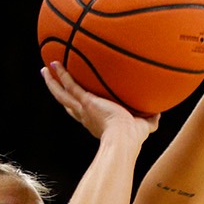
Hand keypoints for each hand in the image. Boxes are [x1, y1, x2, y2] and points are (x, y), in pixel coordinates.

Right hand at [41, 61, 157, 138]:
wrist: (124, 140)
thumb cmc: (133, 139)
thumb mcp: (144, 126)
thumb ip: (150, 119)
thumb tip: (159, 113)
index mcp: (95, 122)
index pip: (82, 113)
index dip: (76, 106)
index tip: (75, 99)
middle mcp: (85, 116)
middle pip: (66, 102)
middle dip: (58, 91)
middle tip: (51, 81)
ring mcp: (83, 109)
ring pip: (62, 94)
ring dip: (52, 82)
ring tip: (44, 70)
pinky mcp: (85, 102)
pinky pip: (69, 85)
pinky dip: (61, 75)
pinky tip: (54, 63)